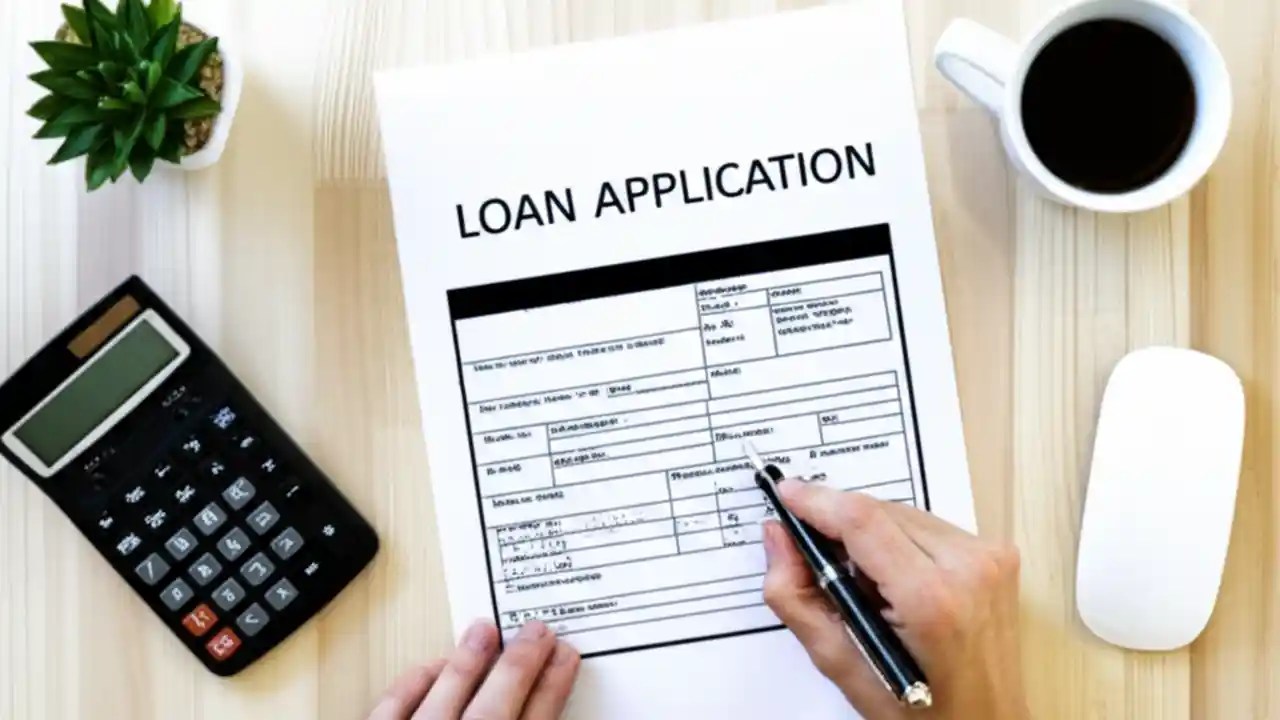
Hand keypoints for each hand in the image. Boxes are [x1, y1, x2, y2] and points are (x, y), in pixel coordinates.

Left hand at [367, 619, 580, 719]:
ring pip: (443, 699)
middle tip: (537, 631)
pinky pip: (389, 712)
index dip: (552, 687)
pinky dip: (410, 688)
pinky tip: (427, 668)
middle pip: (497, 704)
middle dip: (519, 664)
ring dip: (466, 662)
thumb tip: (537, 710)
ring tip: (484, 629)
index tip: (565, 658)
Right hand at [761, 482, 1028, 719]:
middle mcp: (968, 567)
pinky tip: (898, 582)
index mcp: (930, 598)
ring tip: (867, 586)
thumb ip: (797, 598)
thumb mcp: (842, 666)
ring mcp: (989, 557)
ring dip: (872, 534)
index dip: (817, 500)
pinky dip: (902, 542)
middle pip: (880, 511)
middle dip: (840, 525)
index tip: (786, 494)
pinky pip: (930, 526)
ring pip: (904, 513)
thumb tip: (777, 536)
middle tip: (820, 563)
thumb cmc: (920, 711)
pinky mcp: (998, 553)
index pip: (861, 520)